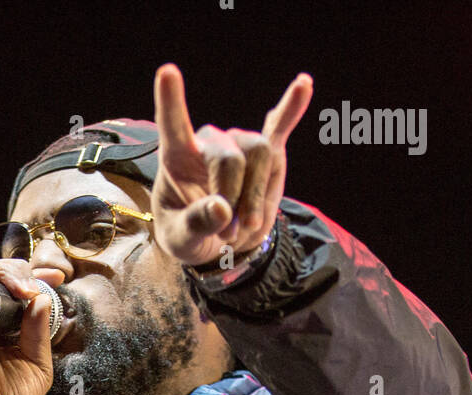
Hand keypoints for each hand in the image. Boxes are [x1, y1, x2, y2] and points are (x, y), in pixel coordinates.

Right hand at [0, 259, 58, 394]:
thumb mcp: (38, 367)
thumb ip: (40, 333)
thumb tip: (42, 298)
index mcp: (5, 329)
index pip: (17, 291)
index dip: (35, 278)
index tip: (56, 277)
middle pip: (1, 276)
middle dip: (22, 273)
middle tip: (36, 287)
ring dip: (5, 272)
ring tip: (22, 287)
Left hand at [151, 63, 312, 266]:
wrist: (216, 245)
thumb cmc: (189, 236)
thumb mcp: (182, 241)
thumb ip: (196, 224)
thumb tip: (221, 208)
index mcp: (178, 158)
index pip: (173, 126)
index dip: (170, 101)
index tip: (168, 72)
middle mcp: (210, 143)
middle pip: (232, 159)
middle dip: (234, 199)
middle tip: (229, 233)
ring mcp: (239, 145)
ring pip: (260, 155)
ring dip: (257, 196)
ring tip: (248, 224)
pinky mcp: (266, 153)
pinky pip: (280, 126)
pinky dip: (291, 109)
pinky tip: (304, 85)